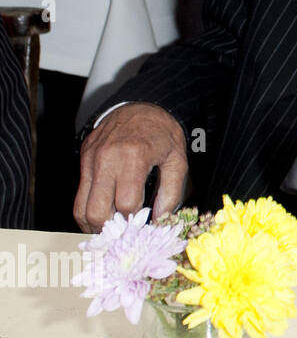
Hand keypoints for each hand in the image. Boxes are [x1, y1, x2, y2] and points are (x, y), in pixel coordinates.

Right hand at [74, 102, 187, 231]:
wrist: (140, 106)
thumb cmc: (163, 134)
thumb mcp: (177, 160)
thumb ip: (171, 192)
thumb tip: (159, 221)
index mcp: (134, 157)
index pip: (127, 203)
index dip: (136, 219)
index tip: (145, 224)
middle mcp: (106, 159)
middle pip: (97, 211)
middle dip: (112, 228)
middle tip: (126, 231)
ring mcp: (90, 159)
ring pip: (80, 208)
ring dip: (94, 225)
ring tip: (113, 228)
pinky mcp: (83, 160)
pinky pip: (79, 196)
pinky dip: (88, 211)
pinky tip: (104, 215)